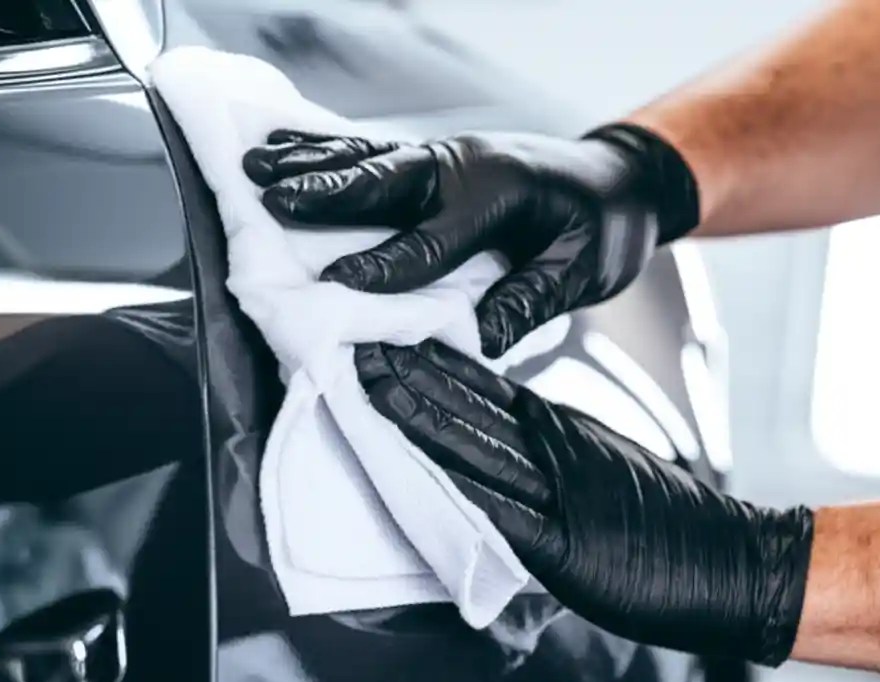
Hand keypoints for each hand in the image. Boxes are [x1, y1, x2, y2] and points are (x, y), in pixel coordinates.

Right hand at [244, 126, 699, 356]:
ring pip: (370, 158)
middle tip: (269, 195)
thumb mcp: (585, 269)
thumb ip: (530, 299)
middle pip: (385, 179)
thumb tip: (479, 339)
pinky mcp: (436, 160)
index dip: (386, 264)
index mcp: (502, 194)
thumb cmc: (607, 227)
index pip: (434, 238)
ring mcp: (447, 156)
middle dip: (326, 191)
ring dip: (311, 161)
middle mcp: (466, 166)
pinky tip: (285, 144)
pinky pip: (373, 152)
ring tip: (255, 162)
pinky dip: (326, 149)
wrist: (624, 178)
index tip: (337, 283)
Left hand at [354, 339, 813, 664]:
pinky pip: (497, 506)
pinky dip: (457, 478)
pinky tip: (421, 455)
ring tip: (373, 378)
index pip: (483, 391)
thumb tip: (498, 427)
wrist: (731, 561)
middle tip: (360, 342)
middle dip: (411, 376)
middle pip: (469, 406)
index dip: (432, 366)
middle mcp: (552, 453)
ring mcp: (556, 495)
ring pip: (474, 444)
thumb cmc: (668, 521)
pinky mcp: (560, 545)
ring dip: (419, 412)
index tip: (390, 341)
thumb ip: (551, 446)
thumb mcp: (602, 463)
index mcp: (560, 433)